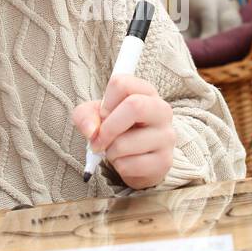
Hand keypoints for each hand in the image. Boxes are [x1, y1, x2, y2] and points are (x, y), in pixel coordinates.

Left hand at [72, 74, 174, 189]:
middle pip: (134, 106)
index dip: (105, 103)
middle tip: (98, 141)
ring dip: (110, 152)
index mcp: (146, 92)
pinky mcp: (164, 161)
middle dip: (107, 128)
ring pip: (124, 143)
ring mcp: (166, 136)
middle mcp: (162, 110)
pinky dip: (120, 167)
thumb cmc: (118, 131)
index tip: (104, 116)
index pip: (121, 83)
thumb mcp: (97, 117)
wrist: (139, 160)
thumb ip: (85, 116)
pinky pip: (129, 165)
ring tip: (117, 151)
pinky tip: (128, 162)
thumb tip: (91, 131)